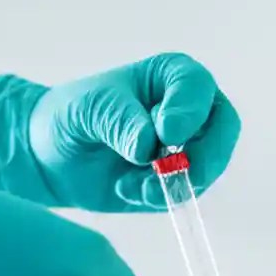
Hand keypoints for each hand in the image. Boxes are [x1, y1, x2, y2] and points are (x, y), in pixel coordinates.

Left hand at [0, 53, 241, 211]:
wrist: (52, 155)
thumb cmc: (73, 115)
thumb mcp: (90, 109)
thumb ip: (120, 122)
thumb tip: (149, 146)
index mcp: (173, 77)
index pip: (198, 88)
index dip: (189, 112)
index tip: (167, 134)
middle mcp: (190, 111)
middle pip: (224, 129)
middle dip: (206, 155)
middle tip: (175, 173)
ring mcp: (188, 149)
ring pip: (209, 167)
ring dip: (175, 182)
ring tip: (131, 186)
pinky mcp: (177, 182)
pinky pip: (185, 194)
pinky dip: (158, 198)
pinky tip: (124, 190)